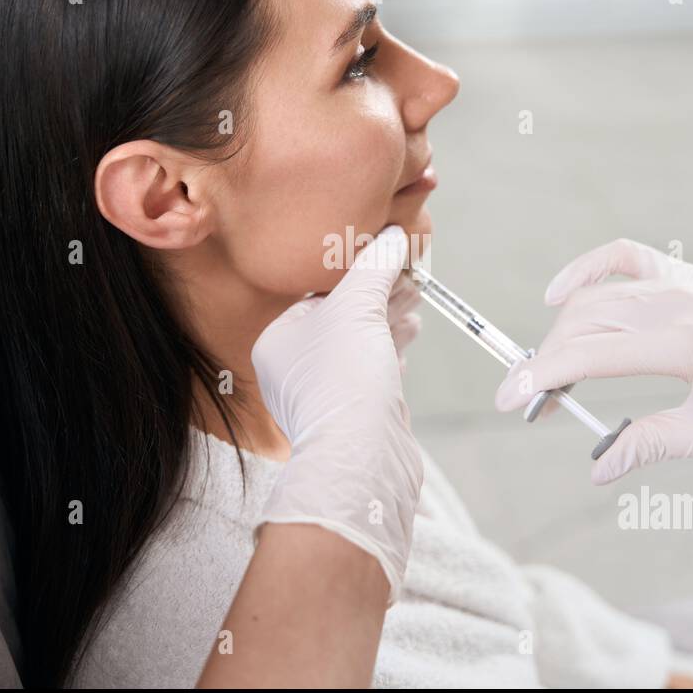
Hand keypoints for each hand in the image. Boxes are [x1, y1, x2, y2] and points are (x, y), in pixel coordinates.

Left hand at [251, 225, 423, 604]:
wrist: (363, 458)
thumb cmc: (345, 379)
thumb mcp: (357, 306)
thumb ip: (374, 266)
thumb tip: (394, 235)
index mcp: (277, 341)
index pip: (316, 292)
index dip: (354, 269)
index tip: (386, 252)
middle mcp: (295, 368)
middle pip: (342, 314)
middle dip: (378, 292)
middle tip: (409, 270)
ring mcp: (327, 393)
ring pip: (362, 340)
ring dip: (390, 315)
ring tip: (414, 295)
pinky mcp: (357, 411)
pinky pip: (375, 367)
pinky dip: (393, 346)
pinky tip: (409, 331)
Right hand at [494, 239, 692, 484]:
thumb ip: (653, 443)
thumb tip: (598, 468)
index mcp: (678, 342)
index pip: (586, 354)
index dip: (539, 377)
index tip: (508, 401)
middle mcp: (670, 301)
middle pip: (579, 325)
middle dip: (543, 362)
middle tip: (529, 403)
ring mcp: (675, 280)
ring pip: (593, 298)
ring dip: (559, 333)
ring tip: (547, 373)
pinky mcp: (682, 273)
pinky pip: (619, 258)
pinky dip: (583, 270)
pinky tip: (558, 294)